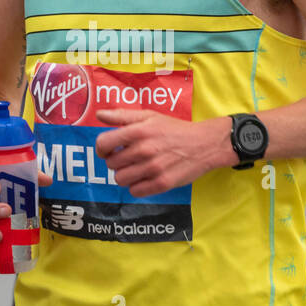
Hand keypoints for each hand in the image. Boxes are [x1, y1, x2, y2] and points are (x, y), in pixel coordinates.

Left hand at [94, 110, 229, 196]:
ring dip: (125, 175)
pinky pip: (135, 191)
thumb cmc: (175, 129)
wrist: (205, 144)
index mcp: (139, 131)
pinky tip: (145, 178)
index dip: (102, 149)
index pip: (103, 143)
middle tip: (128, 158)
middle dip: (116, 162)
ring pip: (120, 179)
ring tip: (136, 169)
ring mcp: (154, 168)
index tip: (108, 150)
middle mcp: (145, 149)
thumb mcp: (150, 116)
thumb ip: (123, 116)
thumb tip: (100, 115)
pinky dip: (137, 186)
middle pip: (111, 164)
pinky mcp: (162, 184)